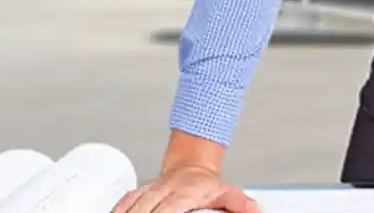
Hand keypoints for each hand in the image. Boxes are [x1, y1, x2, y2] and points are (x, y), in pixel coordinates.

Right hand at [112, 164, 260, 212]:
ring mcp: (152, 189)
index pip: (169, 210)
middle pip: (146, 209)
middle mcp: (166, 190)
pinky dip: (119, 210)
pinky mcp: (141, 191)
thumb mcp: (227, 193)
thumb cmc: (207, 186)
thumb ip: (239, 204)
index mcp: (186, 193)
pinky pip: (125, 201)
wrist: (192, 165)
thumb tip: (254, 211)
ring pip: (133, 204)